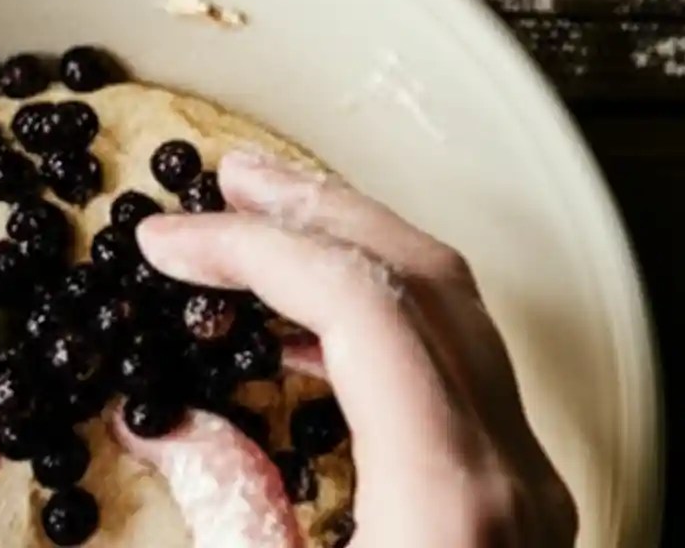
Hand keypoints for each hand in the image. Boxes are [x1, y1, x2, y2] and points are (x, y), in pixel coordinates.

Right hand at [113, 150, 576, 546]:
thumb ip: (223, 504)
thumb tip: (162, 428)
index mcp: (446, 496)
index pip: (358, 305)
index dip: (254, 249)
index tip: (173, 242)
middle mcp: (505, 474)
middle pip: (423, 278)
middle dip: (314, 210)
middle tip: (232, 180)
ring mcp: (522, 483)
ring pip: (454, 310)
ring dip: (352, 248)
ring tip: (267, 224)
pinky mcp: (515, 500)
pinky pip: (458, 367)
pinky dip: (380, 317)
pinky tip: (312, 329)